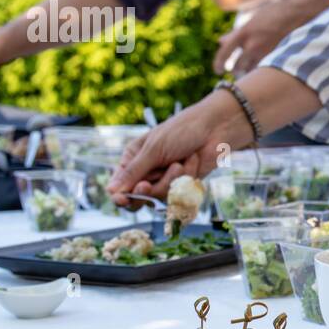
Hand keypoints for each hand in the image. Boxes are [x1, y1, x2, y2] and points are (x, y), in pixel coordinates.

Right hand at [107, 92, 246, 203]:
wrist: (216, 129)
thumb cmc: (182, 131)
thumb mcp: (154, 149)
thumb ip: (134, 171)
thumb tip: (111, 191)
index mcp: (133, 158)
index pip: (119, 185)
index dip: (119, 196)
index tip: (122, 199)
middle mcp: (147, 172)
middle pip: (137, 198)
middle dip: (144, 192)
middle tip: (146, 186)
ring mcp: (166, 179)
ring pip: (159, 197)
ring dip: (170, 180)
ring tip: (179, 162)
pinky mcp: (183, 185)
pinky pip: (178, 193)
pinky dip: (185, 179)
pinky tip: (192, 162)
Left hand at [212, 0, 328, 75]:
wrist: (297, 13)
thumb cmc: (272, 15)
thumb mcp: (251, 21)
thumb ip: (235, 33)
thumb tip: (220, 41)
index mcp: (243, 32)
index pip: (224, 52)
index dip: (218, 63)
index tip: (217, 70)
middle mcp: (252, 44)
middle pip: (237, 66)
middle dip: (236, 70)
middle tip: (236, 71)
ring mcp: (265, 52)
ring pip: (251, 71)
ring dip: (248, 72)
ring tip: (250, 71)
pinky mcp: (276, 57)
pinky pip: (264, 69)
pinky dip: (261, 71)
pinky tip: (264, 69)